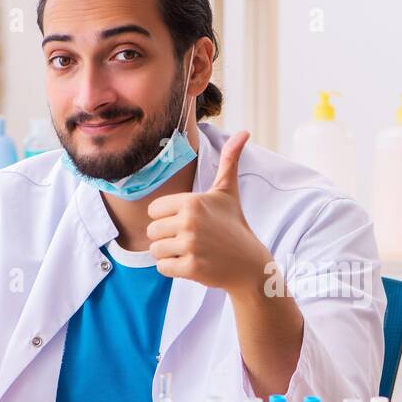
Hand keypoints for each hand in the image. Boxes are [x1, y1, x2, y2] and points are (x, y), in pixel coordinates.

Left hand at [146, 131, 271, 295]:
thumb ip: (229, 161)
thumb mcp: (228, 192)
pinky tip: (193, 264)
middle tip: (192, 240)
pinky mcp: (191, 268)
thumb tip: (244, 132)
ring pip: (155, 250)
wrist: (250, 263)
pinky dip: (174, 269)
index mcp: (191, 201)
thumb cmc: (234, 225)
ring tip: (193, 251)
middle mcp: (189, 222)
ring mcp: (190, 246)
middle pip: (152, 231)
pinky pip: (163, 268)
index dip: (167, 218)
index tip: (188, 222)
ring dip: (170, 254)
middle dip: (168, 238)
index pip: (153, 211)